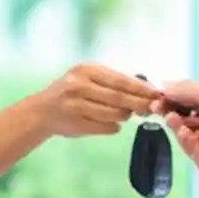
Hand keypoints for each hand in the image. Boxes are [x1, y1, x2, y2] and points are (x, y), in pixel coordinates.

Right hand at [33, 64, 159, 137]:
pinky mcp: (75, 123)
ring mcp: (75, 105)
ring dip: (126, 115)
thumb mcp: (87, 78)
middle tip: (153, 108)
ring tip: (130, 114)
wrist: (42, 111)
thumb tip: (146, 90)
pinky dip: (113, 127)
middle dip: (139, 103)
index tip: (156, 93)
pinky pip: (104, 127)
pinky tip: (115, 124)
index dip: (141, 88)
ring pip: (113, 113)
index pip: (120, 80)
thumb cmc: (71, 93)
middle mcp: (79, 85)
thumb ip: (112, 82)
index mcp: (86, 70)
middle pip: (118, 97)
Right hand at [153, 81, 198, 179]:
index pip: (188, 103)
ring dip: (182, 136)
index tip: (157, 102)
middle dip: (175, 119)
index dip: (172, 102)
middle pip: (186, 123)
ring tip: (182, 130)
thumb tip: (163, 85)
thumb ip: (188, 90)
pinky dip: (195, 152)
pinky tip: (196, 144)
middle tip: (167, 116)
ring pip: (190, 143)